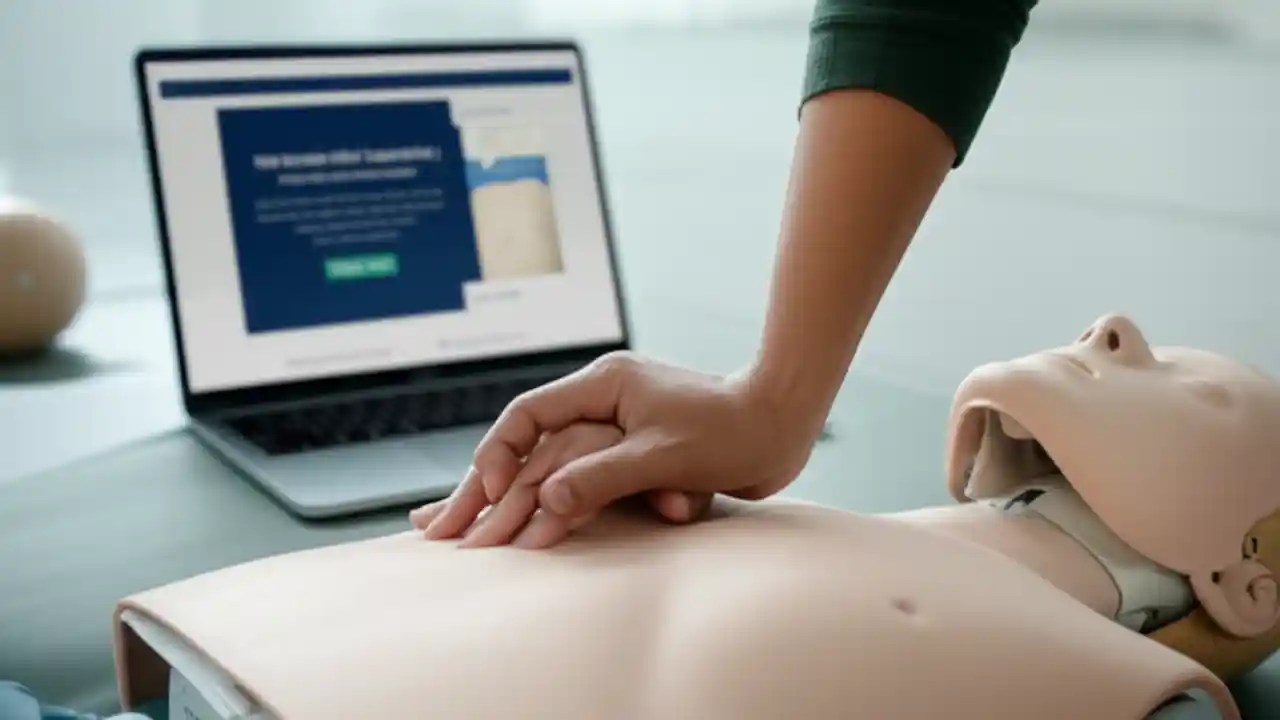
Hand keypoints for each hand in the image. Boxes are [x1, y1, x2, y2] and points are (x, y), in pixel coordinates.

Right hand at [441, 352, 824, 545]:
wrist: (783, 425)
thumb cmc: (732, 430)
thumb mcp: (665, 455)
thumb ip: (603, 477)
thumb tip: (545, 503)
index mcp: (603, 386)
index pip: (527, 416)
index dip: (499, 454)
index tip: (489, 493)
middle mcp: (600, 402)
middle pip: (525, 445)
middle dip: (483, 487)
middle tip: (438, 526)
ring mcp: (611, 428)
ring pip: (545, 465)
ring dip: (507, 500)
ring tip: (459, 528)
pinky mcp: (626, 453)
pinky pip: (573, 478)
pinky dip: (544, 503)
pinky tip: (514, 522)